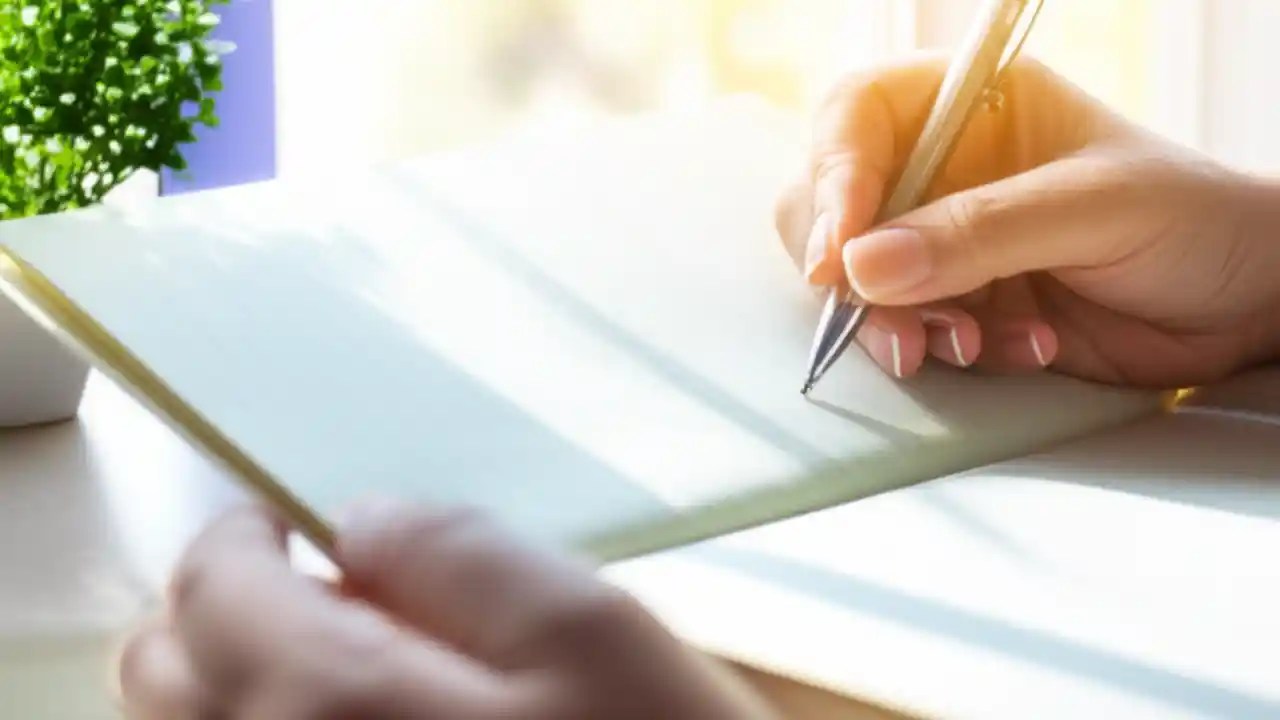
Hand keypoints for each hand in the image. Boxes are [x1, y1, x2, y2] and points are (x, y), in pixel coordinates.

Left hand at [118, 505, 775, 719]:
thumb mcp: (596, 634)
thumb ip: (466, 556)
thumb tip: (367, 524)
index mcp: (335, 704)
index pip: (213, 584)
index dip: (244, 533)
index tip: (289, 523)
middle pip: (163, 672)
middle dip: (222, 606)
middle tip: (320, 592)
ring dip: (233, 681)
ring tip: (344, 668)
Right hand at [775, 55, 1279, 387]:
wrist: (1247, 302)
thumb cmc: (1193, 220)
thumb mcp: (1092, 209)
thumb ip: (979, 232)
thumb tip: (864, 266)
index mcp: (970, 108)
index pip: (858, 119)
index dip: (834, 176)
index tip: (841, 249)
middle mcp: (944, 172)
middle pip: (833, 205)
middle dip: (851, 271)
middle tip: (889, 321)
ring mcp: (945, 244)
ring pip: (860, 283)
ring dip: (899, 325)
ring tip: (971, 345)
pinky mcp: (959, 306)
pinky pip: (910, 332)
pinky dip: (947, 353)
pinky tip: (1019, 350)